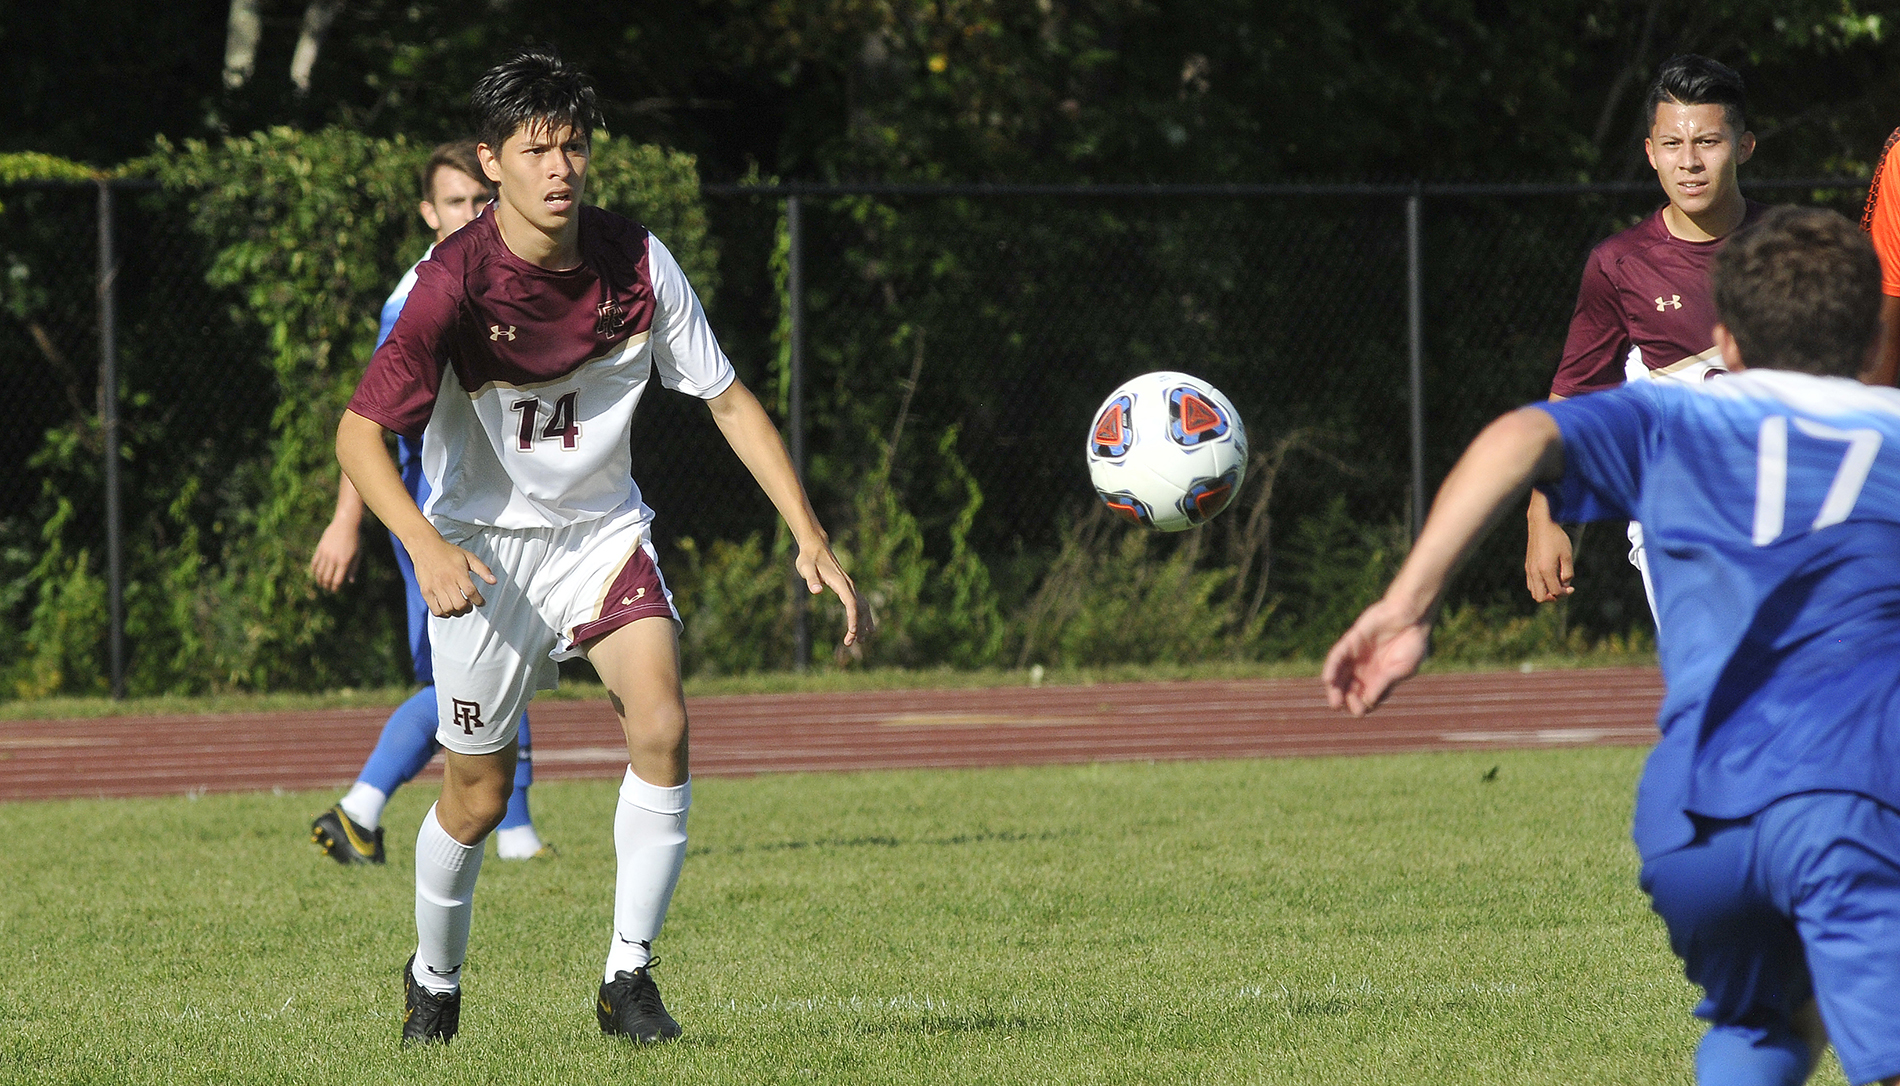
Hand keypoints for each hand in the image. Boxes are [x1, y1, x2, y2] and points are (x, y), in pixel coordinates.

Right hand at [310, 518, 362, 591]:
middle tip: (327, 589)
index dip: (335, 588)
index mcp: (344, 562)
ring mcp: (325, 554)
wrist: (346, 524)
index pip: (337, 580)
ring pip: (319, 572)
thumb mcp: (358, 554)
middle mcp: (334, 559)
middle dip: (326, 586)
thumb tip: (350, 582)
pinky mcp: (320, 548)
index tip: (335, 591)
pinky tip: (316, 574)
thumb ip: (354, 569)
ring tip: (321, 583)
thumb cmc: (355, 540)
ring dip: (319, 580)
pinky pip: (314, 562)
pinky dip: (314, 570)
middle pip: (326, 578)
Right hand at [409, 536, 497, 616]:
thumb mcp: (469, 557)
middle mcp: (446, 581)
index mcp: (458, 573)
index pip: (471, 592)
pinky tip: (447, 608)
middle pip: (460, 604)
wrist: (426, 547)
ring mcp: (435, 587)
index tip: (480, 602)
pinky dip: (443, 613)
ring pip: (448, 609)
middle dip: (468, 608)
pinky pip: (435, 610)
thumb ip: (483, 570)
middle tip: (469, 606)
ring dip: (457, 612)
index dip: (478, 601)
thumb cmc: (447, 552)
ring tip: (459, 608)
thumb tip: (494, 581)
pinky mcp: (426, 591)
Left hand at [796, 540, 864, 645]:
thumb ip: (811, 579)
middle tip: (850, 643)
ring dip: (863, 623)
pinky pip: (860, 603)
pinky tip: (866, 628)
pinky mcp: (848, 587)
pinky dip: (864, 616)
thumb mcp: (805, 568)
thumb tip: (816, 590)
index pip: (851, 602)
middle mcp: (849, 584)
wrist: (815, 548)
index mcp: (840, 582)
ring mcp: (850, 586)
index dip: (853, 618)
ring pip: (863, 607)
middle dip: (857, 626)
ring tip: (861, 641)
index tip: (851, 632)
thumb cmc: (808, 559)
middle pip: (859, 608)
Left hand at [1322, 595, 1430, 716]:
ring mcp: (1356, 657)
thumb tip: (1368, 703)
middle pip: (1349, 691)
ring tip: (1334, 701)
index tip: (1360, 708)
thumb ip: (1384, 683)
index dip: (1360, 706)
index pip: (1364, 699)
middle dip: (1345, 700)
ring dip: (1334, 690)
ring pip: (1339, 677)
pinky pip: (1336, 657)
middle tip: (1341, 705)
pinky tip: (1328, 680)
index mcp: (1379, 680)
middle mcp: (1365, 671)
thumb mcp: (1401, 668)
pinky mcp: (1350, 643)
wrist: (1411, 616)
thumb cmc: (1412, 643)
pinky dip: (1331, 669)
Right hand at [1525, 514, 1574, 602]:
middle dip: (1553, 597)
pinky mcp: (1527, 566)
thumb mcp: (1567, 555)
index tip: (1572, 588)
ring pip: (1534, 593)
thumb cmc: (1556, 538)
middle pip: (1540, 598)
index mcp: (1545, 570)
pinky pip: (1531, 584)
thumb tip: (1565, 585)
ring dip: (1545, 593)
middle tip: (1562, 589)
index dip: (1565, 593)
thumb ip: (1568, 573)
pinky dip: (1540, 587)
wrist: (1541, 524)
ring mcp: (1529, 570)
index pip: (1555, 592)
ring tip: (1556, 584)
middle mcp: (1535, 572)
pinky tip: (1548, 578)